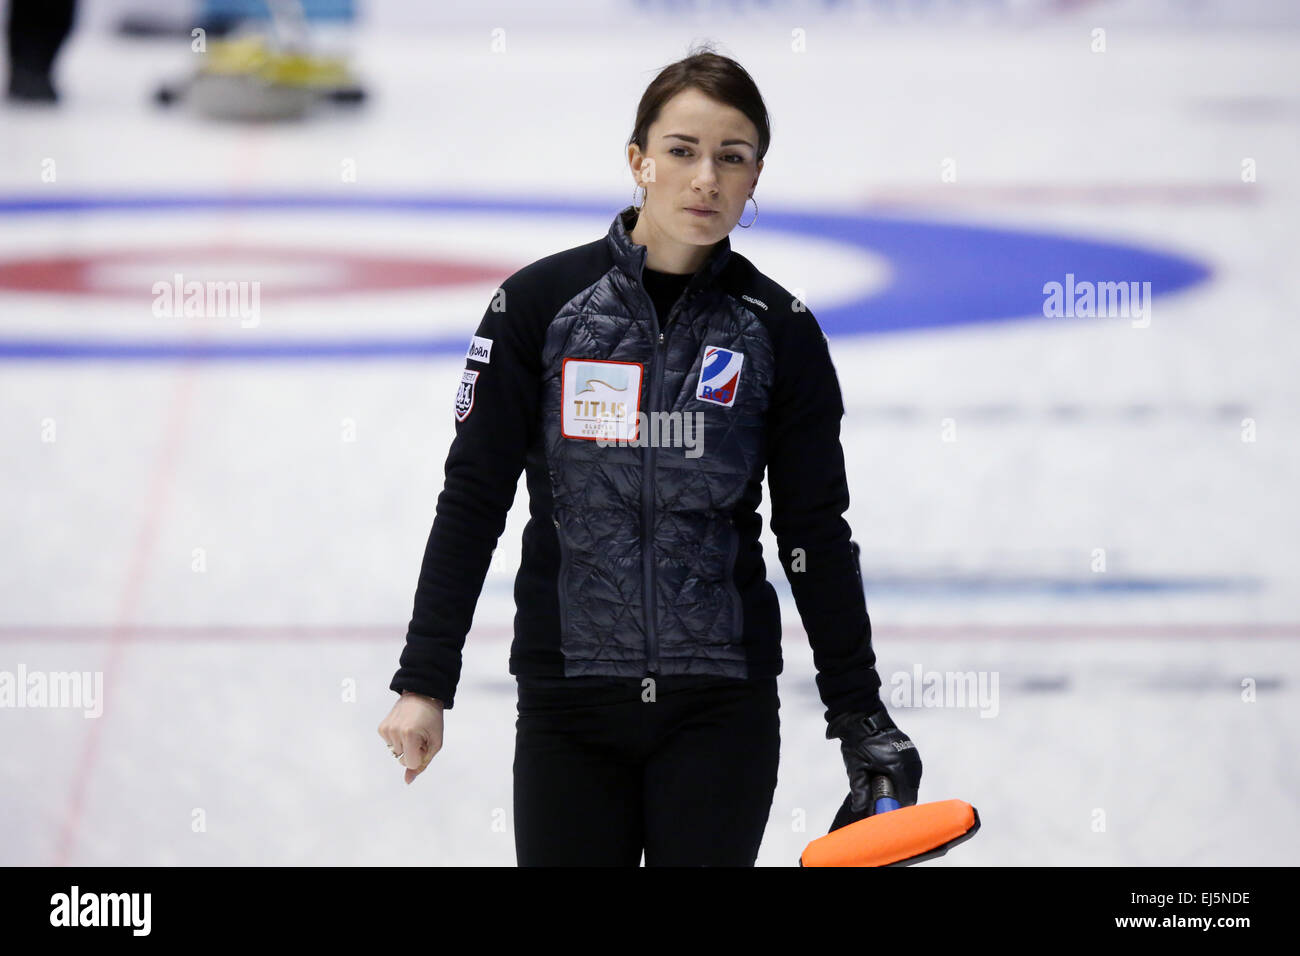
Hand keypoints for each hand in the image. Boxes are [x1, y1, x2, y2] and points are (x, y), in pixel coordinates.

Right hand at [378, 691, 444, 783]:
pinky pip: (390, 744)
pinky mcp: (381, 728)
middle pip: (402, 760)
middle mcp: (394, 732)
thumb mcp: (435, 742)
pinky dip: (398, 740)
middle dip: (413, 752)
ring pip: (396, 753)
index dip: (420, 756)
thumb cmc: (433, 719)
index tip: (425, 743)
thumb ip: (423, 763)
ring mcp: (386, 729)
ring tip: (413, 729)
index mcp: (409, 734)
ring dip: (405, 746)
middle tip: (421, 735)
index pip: (410, 763)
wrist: (422, 694)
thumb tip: (408, 781)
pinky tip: (404, 727)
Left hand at [825, 705, 921, 828]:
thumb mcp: (856, 767)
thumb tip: (860, 808)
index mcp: (898, 768)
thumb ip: (860, 789)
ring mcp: (912, 756)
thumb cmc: (858, 741)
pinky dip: (902, 776)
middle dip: (897, 797)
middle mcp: (910, 762)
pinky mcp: (911, 750)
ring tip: (883, 783)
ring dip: (900, 786)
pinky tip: (889, 774)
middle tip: (881, 798)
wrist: (862, 717)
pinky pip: (911, 770)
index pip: (907, 798)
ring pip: (912, 781)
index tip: (885, 810)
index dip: (896, 806)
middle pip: (911, 791)